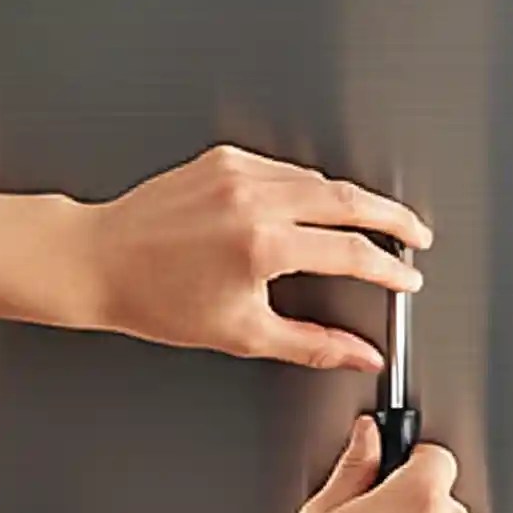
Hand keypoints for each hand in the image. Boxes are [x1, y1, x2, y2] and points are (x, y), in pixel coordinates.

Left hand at [79, 144, 431, 369]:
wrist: (97, 262)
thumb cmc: (153, 299)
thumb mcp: (242, 334)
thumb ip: (314, 344)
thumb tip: (359, 355)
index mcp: (261, 244)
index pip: (351, 252)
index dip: (389, 269)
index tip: (407, 279)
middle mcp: (252, 198)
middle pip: (349, 199)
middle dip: (393, 217)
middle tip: (416, 236)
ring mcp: (237, 171)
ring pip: (319, 179)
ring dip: (352, 202)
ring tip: (372, 225)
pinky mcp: (224, 158)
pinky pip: (285, 168)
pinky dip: (309, 187)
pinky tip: (313, 207)